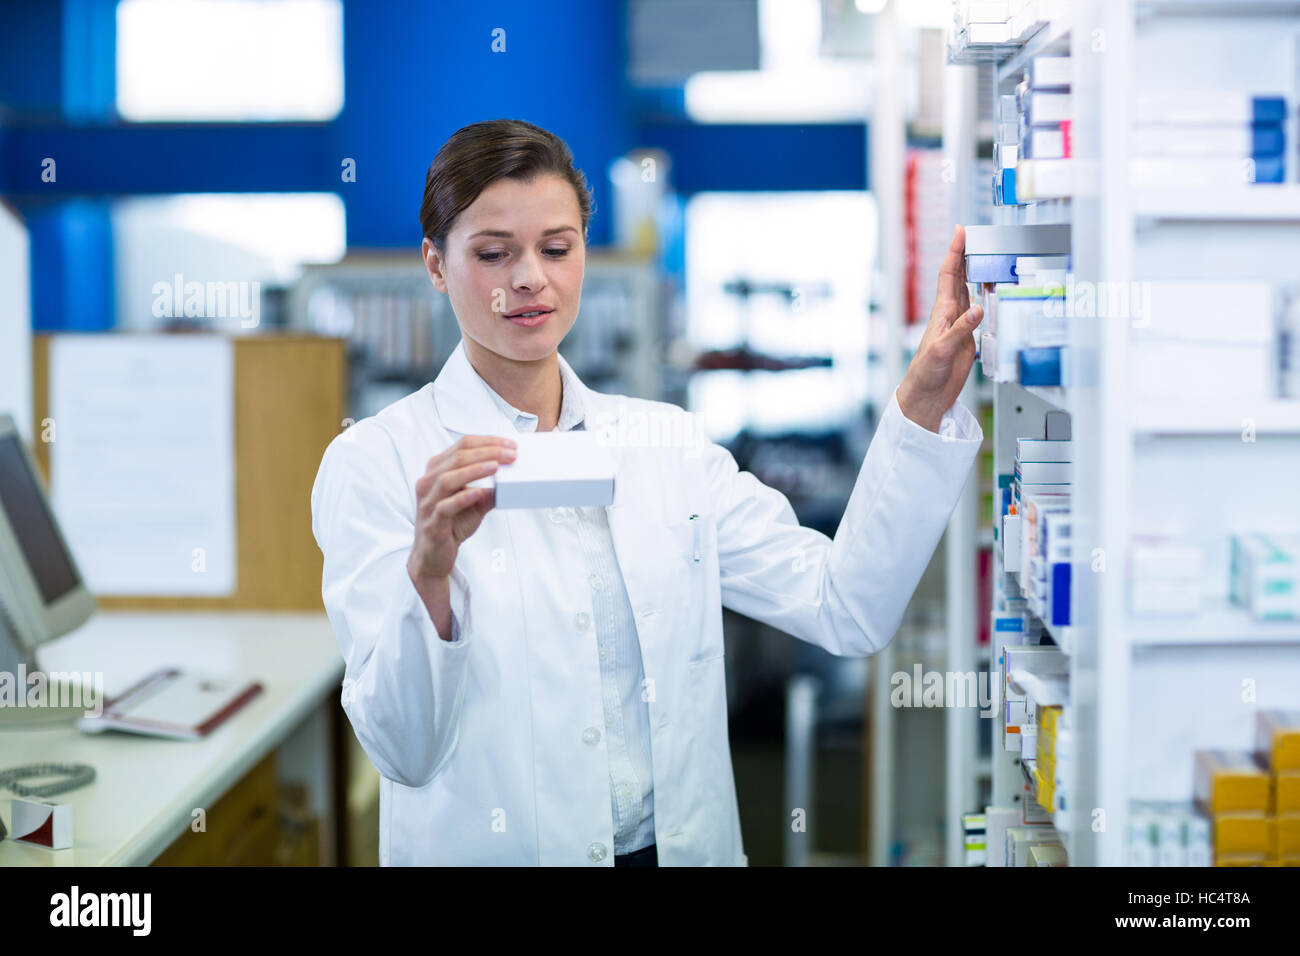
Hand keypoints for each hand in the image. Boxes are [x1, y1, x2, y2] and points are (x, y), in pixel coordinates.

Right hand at [407, 435, 516, 584]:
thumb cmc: (450, 526)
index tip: (510, 445)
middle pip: (456, 458)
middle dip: (486, 452)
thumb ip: (490, 491)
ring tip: (495, 466)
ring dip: (474, 470)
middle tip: (510, 454)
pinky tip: (478, 492)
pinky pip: (445, 507)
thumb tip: (513, 482)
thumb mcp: (475, 505)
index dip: (487, 442)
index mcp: (437, 471)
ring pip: (447, 479)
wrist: (433, 557)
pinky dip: (462, 498)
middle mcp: (428, 483)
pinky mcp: (432, 523)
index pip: (462, 446)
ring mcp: (428, 503)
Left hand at [896, 223, 984, 432]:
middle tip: (977, 235)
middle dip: (967, 254)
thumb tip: (979, 308)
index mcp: (942, 311)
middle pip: (960, 277)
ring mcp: (960, 325)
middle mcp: (951, 314)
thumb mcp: (942, 349)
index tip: (961, 231)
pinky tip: (993, 293)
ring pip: (970, 292)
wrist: (927, 395)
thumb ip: (961, 329)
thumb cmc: (926, 371)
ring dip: (977, 273)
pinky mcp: (969, 338)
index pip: (949, 274)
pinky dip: (987, 299)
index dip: (955, 252)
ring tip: (988, 255)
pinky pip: (980, 312)